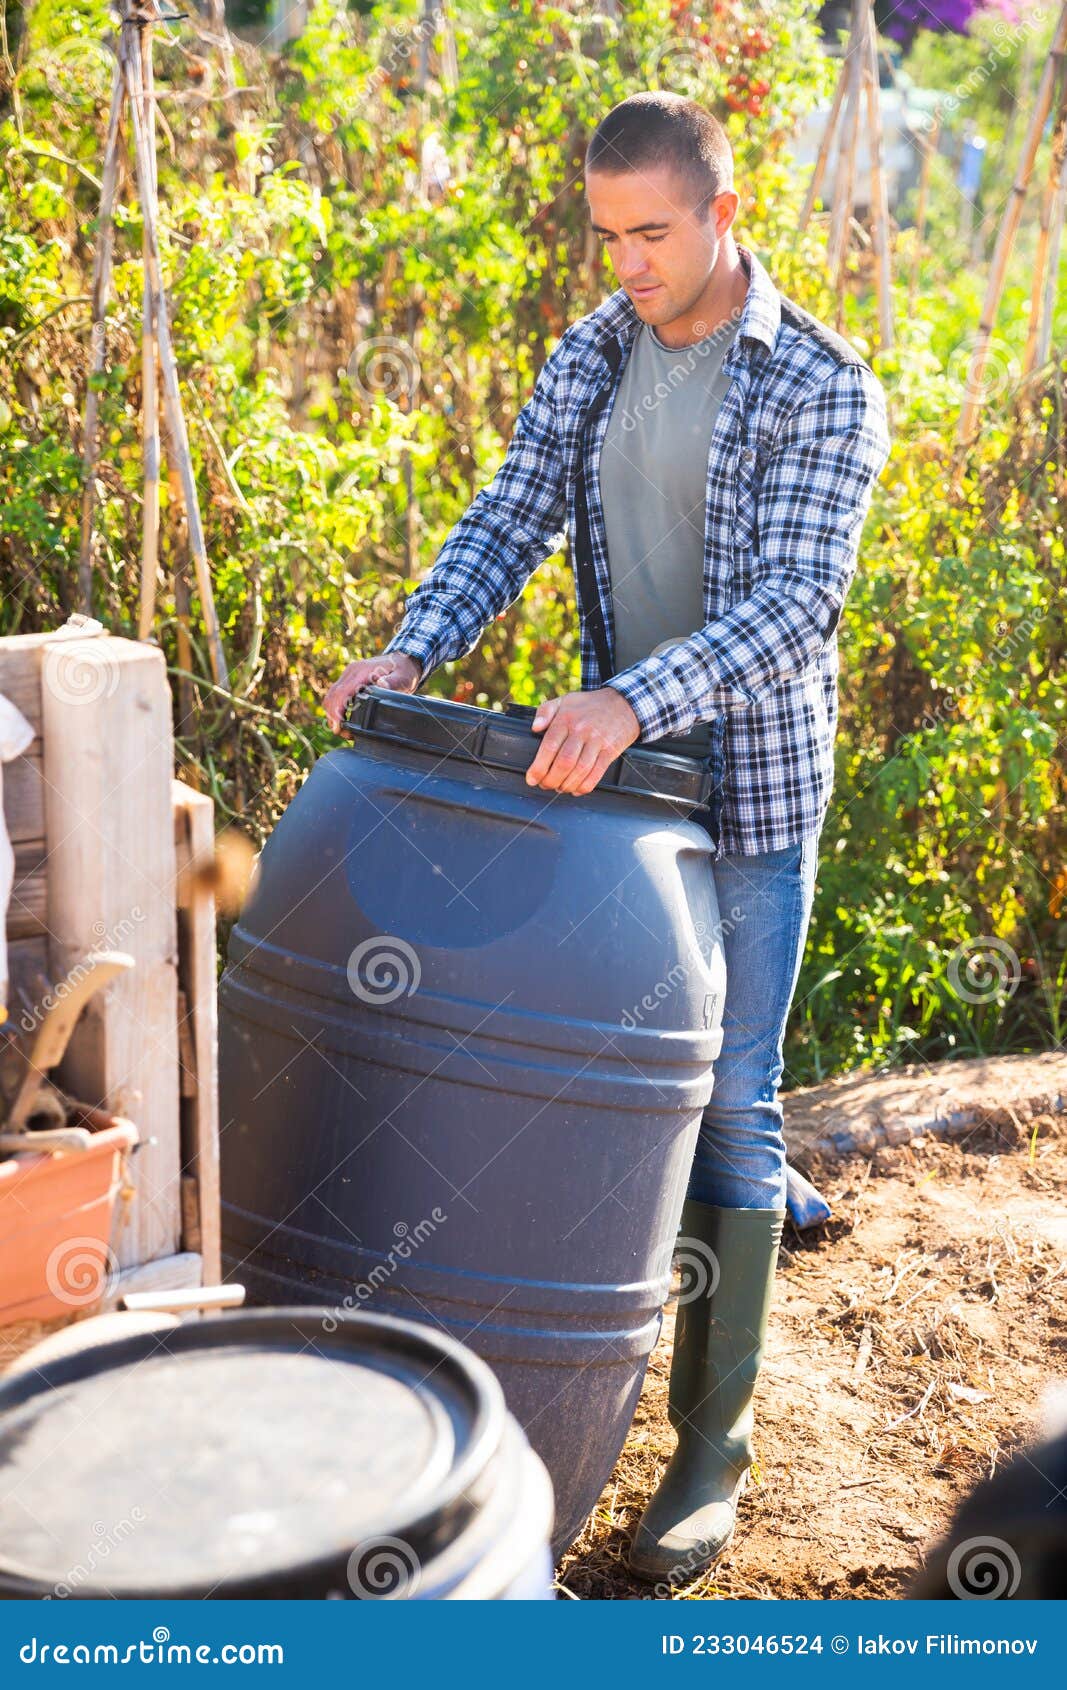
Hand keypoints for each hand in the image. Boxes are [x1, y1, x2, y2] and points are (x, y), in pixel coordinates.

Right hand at [322, 651, 421, 732]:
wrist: (402, 660)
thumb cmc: (403, 670)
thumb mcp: (402, 677)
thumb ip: (393, 682)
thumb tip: (382, 685)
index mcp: (362, 672)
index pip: (341, 692)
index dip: (337, 711)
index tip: (338, 726)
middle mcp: (351, 672)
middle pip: (332, 696)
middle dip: (332, 716)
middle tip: (340, 732)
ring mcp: (349, 675)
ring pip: (331, 696)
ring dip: (332, 713)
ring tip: (342, 729)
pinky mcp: (349, 680)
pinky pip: (336, 694)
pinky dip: (336, 708)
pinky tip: (343, 719)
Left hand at [525, 687, 640, 794]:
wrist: (623, 704)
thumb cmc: (590, 705)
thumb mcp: (564, 701)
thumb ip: (544, 711)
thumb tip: (535, 727)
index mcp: (567, 719)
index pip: (549, 746)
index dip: (538, 767)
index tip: (531, 778)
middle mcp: (582, 730)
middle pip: (564, 762)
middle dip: (551, 780)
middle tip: (544, 785)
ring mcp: (598, 742)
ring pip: (580, 770)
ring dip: (566, 785)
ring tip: (558, 788)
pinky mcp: (610, 751)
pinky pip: (597, 773)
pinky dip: (585, 786)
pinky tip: (576, 789)